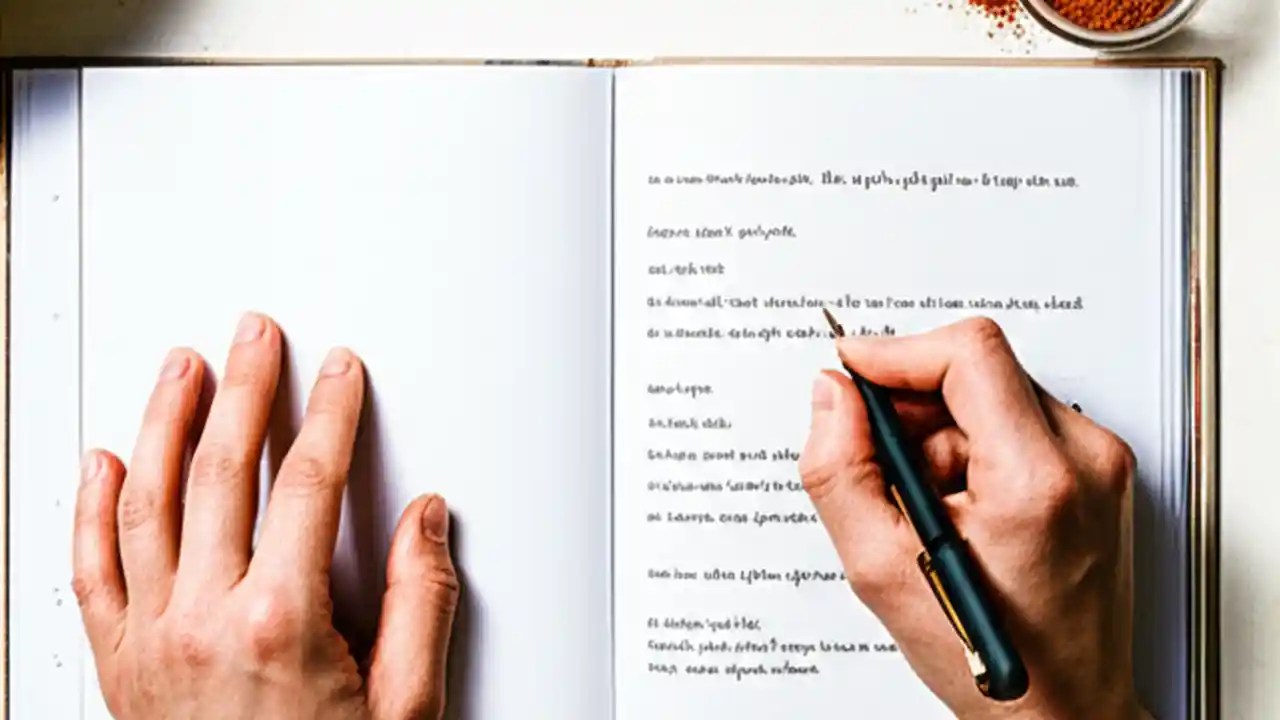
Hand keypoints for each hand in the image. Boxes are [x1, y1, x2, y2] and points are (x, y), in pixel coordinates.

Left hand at [72, 313, 458, 719]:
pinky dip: (91, 508)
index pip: (306, 483)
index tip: (336, 374)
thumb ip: (420, 604)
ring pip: (146, 500)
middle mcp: (203, 620)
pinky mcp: (119, 665)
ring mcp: (151, 640)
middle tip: (256, 337)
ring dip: (164, 421)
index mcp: (279, 621)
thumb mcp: (406, 709)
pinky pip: (89, 569)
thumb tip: (424, 525)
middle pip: (221, 470)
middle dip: (245, 390)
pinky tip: (102, 462)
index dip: (326, 414)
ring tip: (181, 367)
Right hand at [800, 317, 1139, 718]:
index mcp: (1038, 480)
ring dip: (940, 434)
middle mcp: (1085, 459)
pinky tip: (958, 511)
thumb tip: (832, 399)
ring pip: (992, 395)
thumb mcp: (883, 570)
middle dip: (911, 406)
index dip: (896, 352)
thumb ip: (840, 471)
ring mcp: (1100, 463)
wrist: (1066, 711)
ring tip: (927, 510)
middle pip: (977, 370)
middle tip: (881, 464)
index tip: (853, 367)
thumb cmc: (997, 662)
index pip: (968, 354)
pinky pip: (1016, 422)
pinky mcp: (1097, 471)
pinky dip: (971, 450)